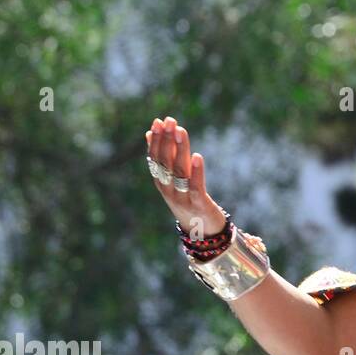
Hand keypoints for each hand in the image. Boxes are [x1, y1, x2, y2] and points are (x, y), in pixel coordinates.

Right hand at [145, 115, 227, 238]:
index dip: (157, 140)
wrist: (203, 233)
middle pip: (165, 163)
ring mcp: (182, 198)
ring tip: (181, 131)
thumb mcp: (174, 180)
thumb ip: (165, 159)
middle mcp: (168, 190)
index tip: (158, 122)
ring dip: (179, 150)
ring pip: (179, 172)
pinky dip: (196, 172)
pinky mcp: (199, 205)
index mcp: (162, 183)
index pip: (155, 159)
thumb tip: (151, 134)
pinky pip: (195, 187)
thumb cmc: (189, 201)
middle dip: (166, 140)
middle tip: (169, 121)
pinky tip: (197, 156)